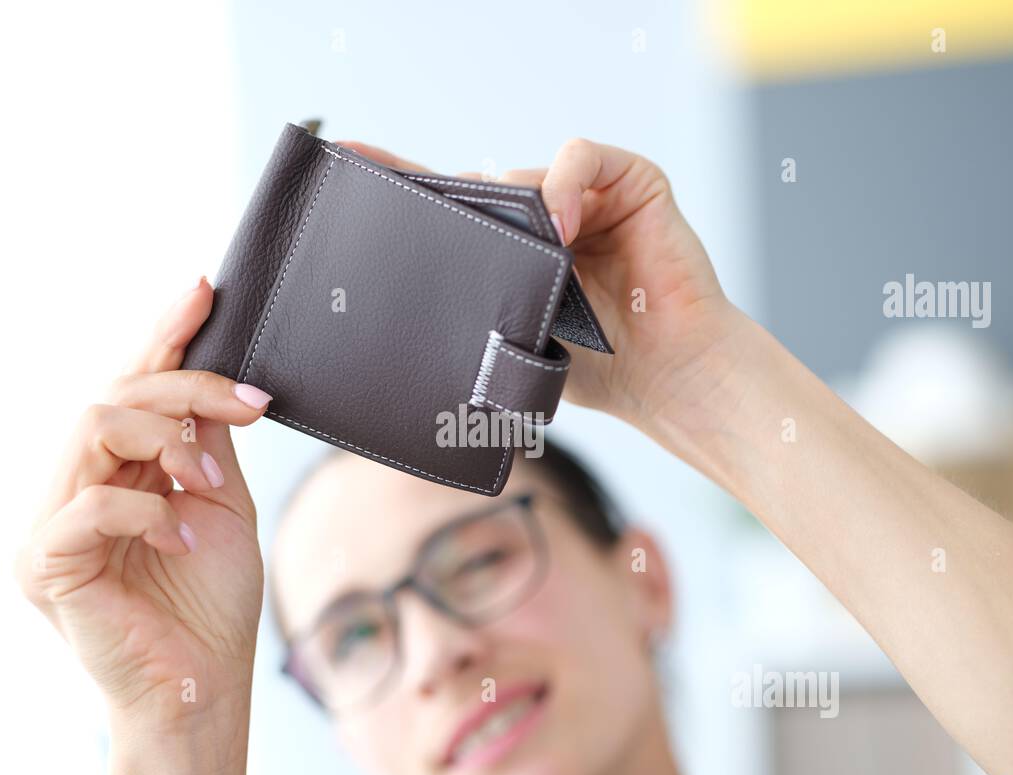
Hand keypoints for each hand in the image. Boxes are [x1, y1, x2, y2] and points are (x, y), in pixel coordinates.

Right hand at [16, 279, 270, 728]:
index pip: (132, 388)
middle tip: (250, 407)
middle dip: (188, 388)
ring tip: (211, 485)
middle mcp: (75, 486)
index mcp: (116, 471)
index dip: (164, 337)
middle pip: (117, 394)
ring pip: (94, 427)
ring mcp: (52, 522)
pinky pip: (89, 503)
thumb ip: (205, 444)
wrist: (204, 688)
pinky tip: (182, 535)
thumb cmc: (211, 604)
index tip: (204, 292)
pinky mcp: (44, 563)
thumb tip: (213, 383)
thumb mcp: (220, 505)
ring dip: (168, 442)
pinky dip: (148, 509)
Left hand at [338, 138, 747, 429]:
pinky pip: (583, 158)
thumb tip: (397, 332)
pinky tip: (561, 225)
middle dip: (444, 195)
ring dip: (515, 212)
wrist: (665, 378)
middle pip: (482, 186)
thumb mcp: (513, 342)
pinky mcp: (631, 182)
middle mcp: (546, 216)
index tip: (348, 160)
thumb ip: (473, 317)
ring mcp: (587, 195)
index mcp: (515, 251)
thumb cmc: (596, 368)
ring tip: (525, 262)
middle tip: (402, 206)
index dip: (402, 183)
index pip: (451, 208)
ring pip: (525, 176)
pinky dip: (566, 181)